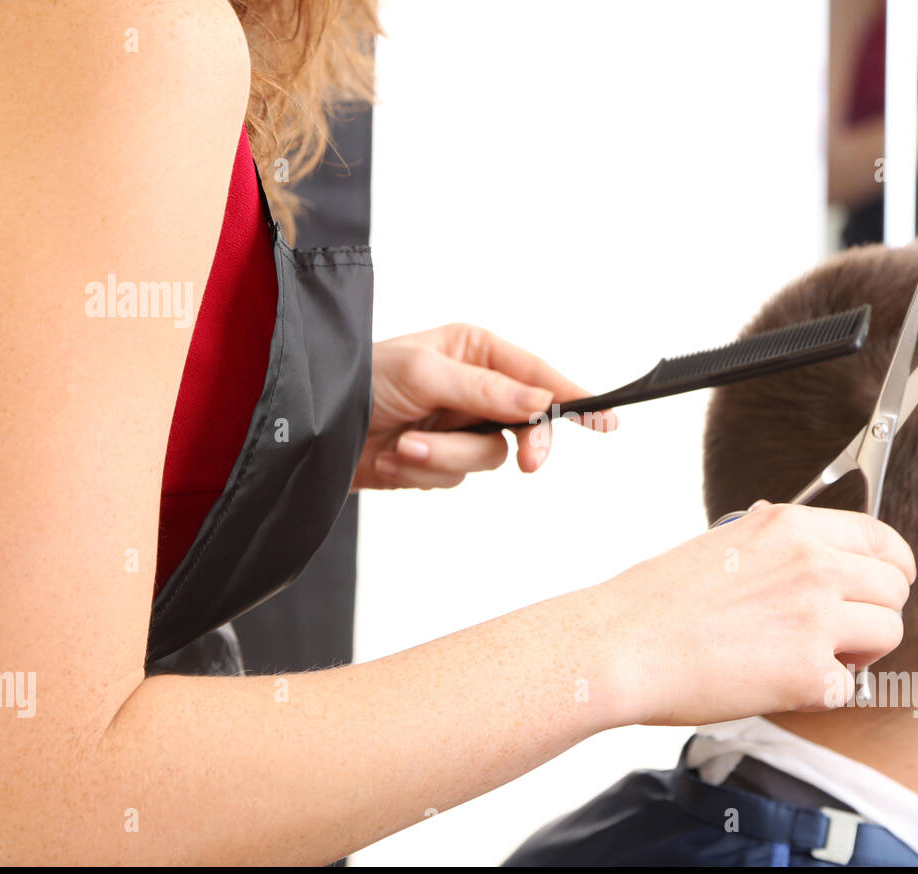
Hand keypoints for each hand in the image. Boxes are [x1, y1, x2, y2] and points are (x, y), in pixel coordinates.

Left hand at [355, 323, 616, 489]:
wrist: (311, 433)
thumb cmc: (358, 380)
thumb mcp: (424, 375)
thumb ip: (486, 391)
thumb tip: (541, 403)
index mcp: (475, 351)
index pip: (537, 375)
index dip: (573, 398)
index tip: (605, 420)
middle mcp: (473, 388)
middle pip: (524, 424)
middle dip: (517, 443)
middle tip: (529, 463)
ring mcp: (457, 427)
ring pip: (487, 457)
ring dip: (444, 457)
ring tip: (404, 446)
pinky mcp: (439, 460)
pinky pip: (454, 477)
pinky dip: (423, 472)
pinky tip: (393, 458)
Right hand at [590, 501, 915, 725]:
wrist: (619, 646)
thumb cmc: (654, 602)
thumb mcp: (724, 543)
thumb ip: (777, 544)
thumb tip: (808, 550)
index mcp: (789, 526)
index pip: (881, 538)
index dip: (893, 566)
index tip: (886, 585)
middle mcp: (812, 565)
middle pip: (895, 588)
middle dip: (875, 613)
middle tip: (839, 633)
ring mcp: (815, 619)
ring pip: (888, 633)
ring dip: (860, 652)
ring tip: (811, 659)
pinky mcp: (809, 674)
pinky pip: (849, 687)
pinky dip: (820, 693)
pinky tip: (778, 684)